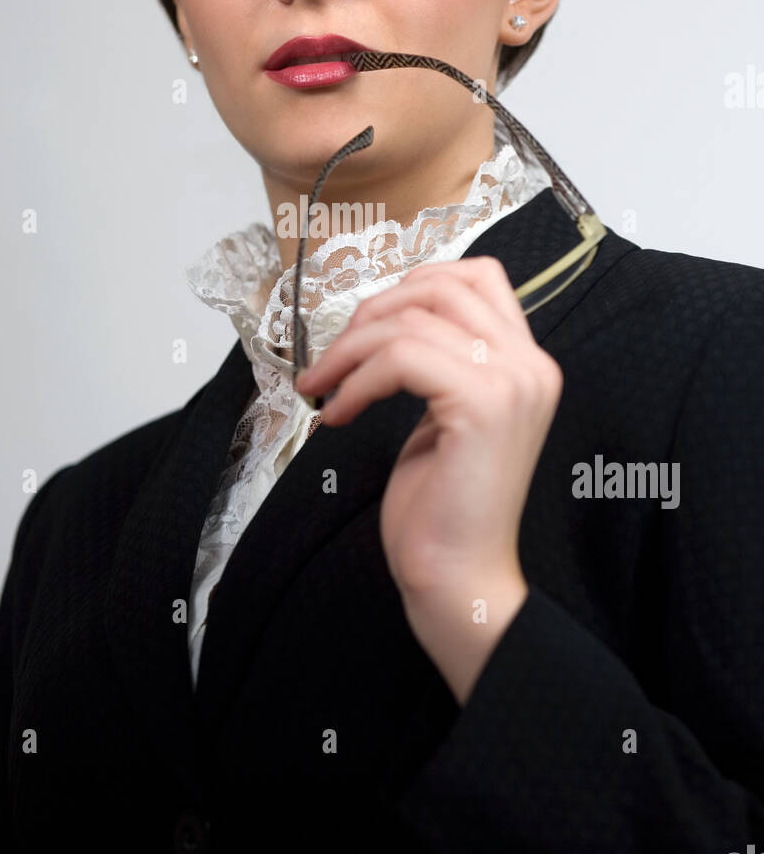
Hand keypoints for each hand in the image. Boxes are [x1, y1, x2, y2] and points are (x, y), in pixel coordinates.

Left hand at [294, 258, 563, 700]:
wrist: (458, 577)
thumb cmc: (443, 507)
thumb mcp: (444, 415)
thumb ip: (439, 363)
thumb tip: (388, 320)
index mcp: (527, 363)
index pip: (479, 276)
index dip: (414, 284)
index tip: (368, 326)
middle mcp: (530, 365)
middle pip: (441, 286)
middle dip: (372, 311)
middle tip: (334, 357)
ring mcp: (512, 382)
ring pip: (412, 320)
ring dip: (350, 349)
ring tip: (323, 387)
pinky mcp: (482, 405)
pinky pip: (401, 358)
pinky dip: (357, 380)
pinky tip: (338, 413)